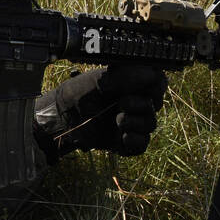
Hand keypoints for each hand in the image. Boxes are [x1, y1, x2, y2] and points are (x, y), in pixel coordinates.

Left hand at [33, 65, 167, 160]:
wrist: (62, 117)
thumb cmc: (78, 93)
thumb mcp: (102, 80)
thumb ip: (128, 76)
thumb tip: (154, 73)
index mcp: (131, 84)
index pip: (158, 84)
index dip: (157, 87)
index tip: (150, 89)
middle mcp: (133, 103)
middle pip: (156, 105)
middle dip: (142, 105)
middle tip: (122, 103)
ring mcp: (129, 123)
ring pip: (150, 125)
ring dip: (136, 122)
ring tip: (117, 120)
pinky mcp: (123, 141)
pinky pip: (141, 145)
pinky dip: (134, 140)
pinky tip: (121, 136)